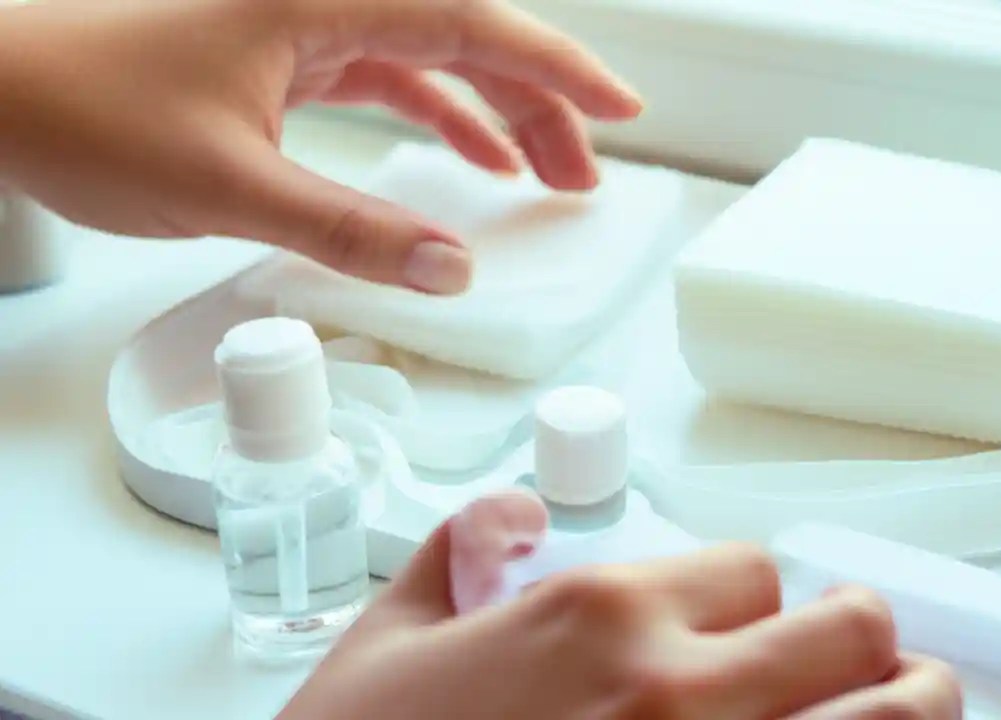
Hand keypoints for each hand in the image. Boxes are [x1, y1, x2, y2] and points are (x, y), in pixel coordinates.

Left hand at [0, 0, 642, 293]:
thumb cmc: (85, 110)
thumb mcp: (230, 184)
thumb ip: (349, 228)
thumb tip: (452, 268)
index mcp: (323, 0)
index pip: (475, 25)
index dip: (559, 70)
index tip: (623, 109)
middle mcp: (325, 1)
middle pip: (469, 40)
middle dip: (539, 104)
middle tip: (587, 173)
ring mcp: (306, 27)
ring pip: (434, 63)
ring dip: (494, 115)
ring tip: (544, 176)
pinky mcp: (286, 60)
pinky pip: (389, 82)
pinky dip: (437, 120)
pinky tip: (464, 163)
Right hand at [277, 504, 962, 718]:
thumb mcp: (386, 652)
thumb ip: (459, 557)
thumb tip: (512, 512)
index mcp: (601, 618)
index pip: (753, 571)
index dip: (751, 597)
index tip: (742, 622)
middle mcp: (682, 693)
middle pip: (853, 633)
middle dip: (861, 640)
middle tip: (853, 660)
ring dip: (908, 708)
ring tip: (899, 708)